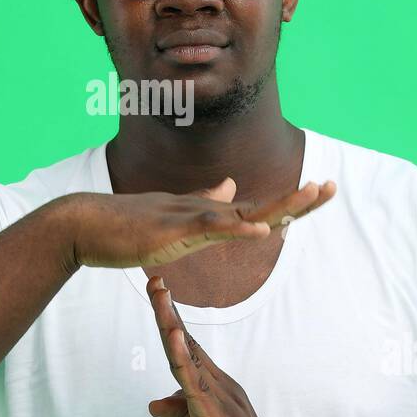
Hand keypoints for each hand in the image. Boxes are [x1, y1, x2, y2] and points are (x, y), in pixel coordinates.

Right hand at [66, 177, 336, 268]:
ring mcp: (189, 218)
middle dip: (298, 199)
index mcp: (205, 213)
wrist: (83, 225)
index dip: (290, 204)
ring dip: (280, 204)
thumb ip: (203, 204)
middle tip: (332, 186)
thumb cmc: (123, 224)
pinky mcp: (173, 230)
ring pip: (243, 211)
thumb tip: (230, 187)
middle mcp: (203, 211)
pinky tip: (266, 229)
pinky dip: (241, 228)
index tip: (319, 193)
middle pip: (260, 205)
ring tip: (312, 194)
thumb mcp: (171, 217)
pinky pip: (213, 229)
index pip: (256, 209)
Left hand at [145, 275, 315, 416]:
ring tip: (161, 297)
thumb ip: (181, 414)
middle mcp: (218, 388)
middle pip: (185, 345)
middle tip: (154, 280)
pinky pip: (196, 389)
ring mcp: (220, 402)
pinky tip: (175, 342)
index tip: (157, 292)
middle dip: (167, 312)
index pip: (186, 350)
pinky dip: (184, 363)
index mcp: (213, 389)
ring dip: (172, 326)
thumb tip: (154, 403)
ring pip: (189, 359)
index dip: (169, 322)